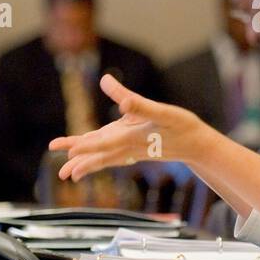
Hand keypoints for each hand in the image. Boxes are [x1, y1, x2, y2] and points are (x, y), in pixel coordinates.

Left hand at [48, 73, 205, 181]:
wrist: (197, 145)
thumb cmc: (183, 126)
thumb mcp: (163, 112)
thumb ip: (136, 101)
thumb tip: (109, 85)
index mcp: (134, 137)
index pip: (107, 143)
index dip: (88, 147)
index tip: (70, 152)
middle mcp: (130, 146)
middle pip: (101, 156)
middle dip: (81, 162)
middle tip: (61, 175)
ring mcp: (132, 150)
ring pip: (105, 158)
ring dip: (86, 164)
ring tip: (67, 173)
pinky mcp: (134, 149)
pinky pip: (112, 157)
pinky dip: (99, 160)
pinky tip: (89, 163)